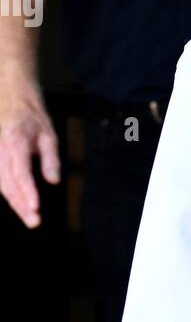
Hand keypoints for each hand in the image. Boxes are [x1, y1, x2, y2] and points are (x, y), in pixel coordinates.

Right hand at [0, 93, 60, 227]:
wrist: (10, 99)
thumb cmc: (32, 116)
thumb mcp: (48, 133)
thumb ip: (50, 158)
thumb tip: (53, 181)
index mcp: (14, 141)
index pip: (20, 172)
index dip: (27, 191)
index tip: (36, 207)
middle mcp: (0, 150)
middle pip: (7, 184)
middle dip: (21, 205)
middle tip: (35, 222)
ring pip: (1, 185)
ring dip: (15, 203)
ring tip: (30, 219)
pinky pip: (0, 181)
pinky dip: (10, 195)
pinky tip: (21, 206)